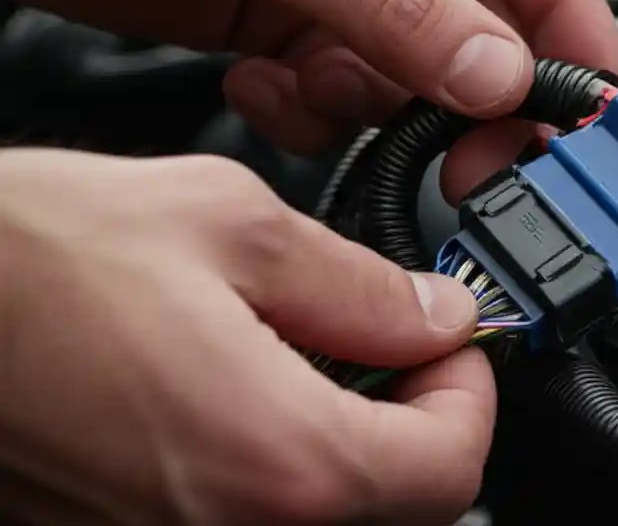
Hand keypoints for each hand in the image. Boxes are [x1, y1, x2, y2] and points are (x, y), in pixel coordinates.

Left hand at [0, 0, 617, 200]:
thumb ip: (396, 7)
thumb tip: (496, 73)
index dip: (567, 14)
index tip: (590, 97)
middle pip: (479, 7)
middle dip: (476, 85)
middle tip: (487, 154)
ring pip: (410, 58)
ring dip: (380, 100)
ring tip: (325, 91)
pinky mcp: (279, 9)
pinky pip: (338, 79)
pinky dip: (312, 104)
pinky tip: (263, 82)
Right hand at [0, 149, 493, 524]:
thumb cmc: (27, 263)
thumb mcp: (228, 224)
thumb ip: (359, 285)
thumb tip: (434, 315)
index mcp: (277, 458)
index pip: (450, 468)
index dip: (469, 395)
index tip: (450, 341)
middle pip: (395, 502)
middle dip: (413, 419)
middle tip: (388, 340)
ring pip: (322, 508)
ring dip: (343, 439)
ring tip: (300, 349)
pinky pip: (241, 509)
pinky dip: (270, 458)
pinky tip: (237, 383)